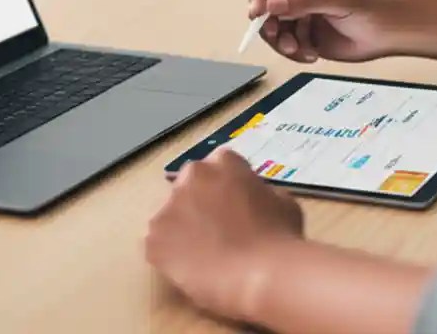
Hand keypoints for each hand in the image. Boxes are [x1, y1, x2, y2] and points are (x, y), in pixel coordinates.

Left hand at [146, 148, 304, 321]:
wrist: (262, 274)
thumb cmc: (280, 237)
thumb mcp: (283, 200)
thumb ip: (260, 191)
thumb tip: (253, 197)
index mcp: (223, 162)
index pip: (218, 168)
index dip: (226, 190)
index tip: (234, 208)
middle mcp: (191, 176)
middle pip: (190, 188)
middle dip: (200, 205)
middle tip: (217, 232)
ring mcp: (168, 206)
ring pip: (171, 216)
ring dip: (183, 230)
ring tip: (205, 255)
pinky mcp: (153, 238)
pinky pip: (159, 245)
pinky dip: (171, 256)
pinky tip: (193, 268)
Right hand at [247, 0, 399, 62]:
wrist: (387, 34)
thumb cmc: (369, 8)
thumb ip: (305, 0)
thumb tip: (272, 3)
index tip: (258, 10)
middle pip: (263, 1)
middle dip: (267, 21)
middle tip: (276, 35)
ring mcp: (299, 13)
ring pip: (271, 26)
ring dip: (280, 41)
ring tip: (299, 49)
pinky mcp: (303, 35)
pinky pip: (284, 44)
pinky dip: (293, 52)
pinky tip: (312, 55)